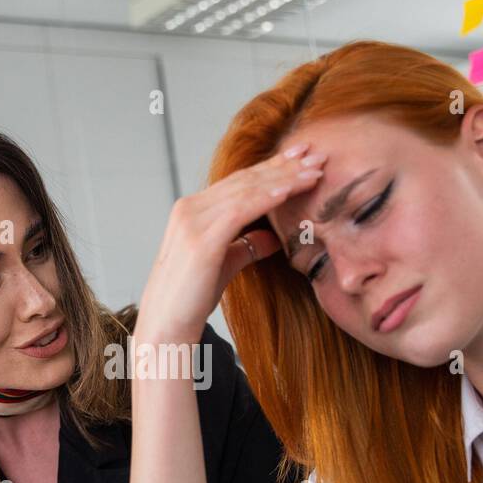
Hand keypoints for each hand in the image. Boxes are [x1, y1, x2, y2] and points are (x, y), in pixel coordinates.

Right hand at [134, 141, 325, 342]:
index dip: (271, 167)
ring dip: (283, 179)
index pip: (239, 181)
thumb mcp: (225, 264)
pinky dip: (266, 198)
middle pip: (245, 179)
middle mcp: (189, 208)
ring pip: (246, 190)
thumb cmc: (191, 299)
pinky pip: (240, 210)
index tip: (301, 159)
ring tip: (314, 172)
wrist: (166, 326)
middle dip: (283, 166)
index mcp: (192, 210)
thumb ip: (247, 245)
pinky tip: (289, 191)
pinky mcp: (201, 239)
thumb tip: (274, 236)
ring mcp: (192, 221)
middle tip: (316, 155)